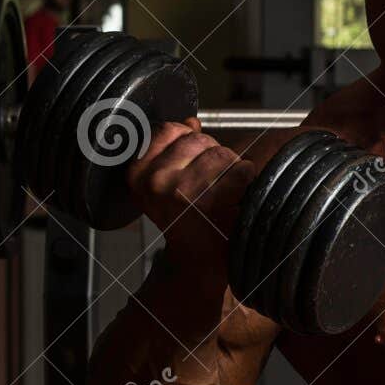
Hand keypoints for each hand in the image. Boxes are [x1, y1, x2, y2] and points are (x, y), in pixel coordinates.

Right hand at [125, 120, 254, 267]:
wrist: (198, 263)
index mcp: (137, 173)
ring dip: (231, 169)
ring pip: (221, 153)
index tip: (193, 167)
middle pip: (199, 140)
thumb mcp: (166, 184)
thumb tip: (191, 122)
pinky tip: (236, 199)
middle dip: (213, 156)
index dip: (190, 143)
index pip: (170, 129)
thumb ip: (176, 148)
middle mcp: (155, 181)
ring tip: (223, 193)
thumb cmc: (186, 221)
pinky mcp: (210, 202)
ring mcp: (180, 191)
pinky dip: (246, 181)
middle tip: (211, 185)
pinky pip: (240, 170)